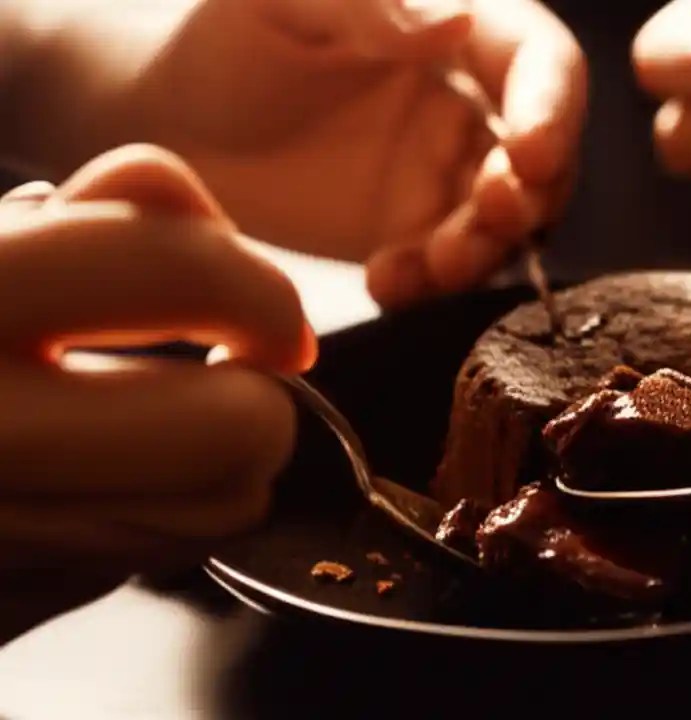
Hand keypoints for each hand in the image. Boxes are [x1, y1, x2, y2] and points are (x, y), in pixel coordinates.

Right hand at [0, 145, 312, 637]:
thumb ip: (92, 216)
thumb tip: (206, 223)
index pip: (175, 272)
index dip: (261, 291)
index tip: (275, 320)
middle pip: (238, 433)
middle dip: (262, 407)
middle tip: (234, 384)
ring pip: (215, 518)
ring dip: (219, 472)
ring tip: (149, 433)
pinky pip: (142, 564)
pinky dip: (149, 522)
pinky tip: (86, 485)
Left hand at [12, 0, 585, 306]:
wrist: (173, 117)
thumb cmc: (228, 35)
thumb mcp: (288, 1)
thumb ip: (370, 6)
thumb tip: (461, 25)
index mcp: (461, 30)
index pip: (540, 64)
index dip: (553, 109)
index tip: (531, 154)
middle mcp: (469, 104)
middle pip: (542, 156)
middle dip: (529, 195)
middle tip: (491, 218)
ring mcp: (443, 174)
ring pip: (505, 223)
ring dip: (487, 248)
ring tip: (436, 265)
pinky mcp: (412, 232)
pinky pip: (445, 268)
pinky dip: (430, 283)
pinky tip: (387, 282)